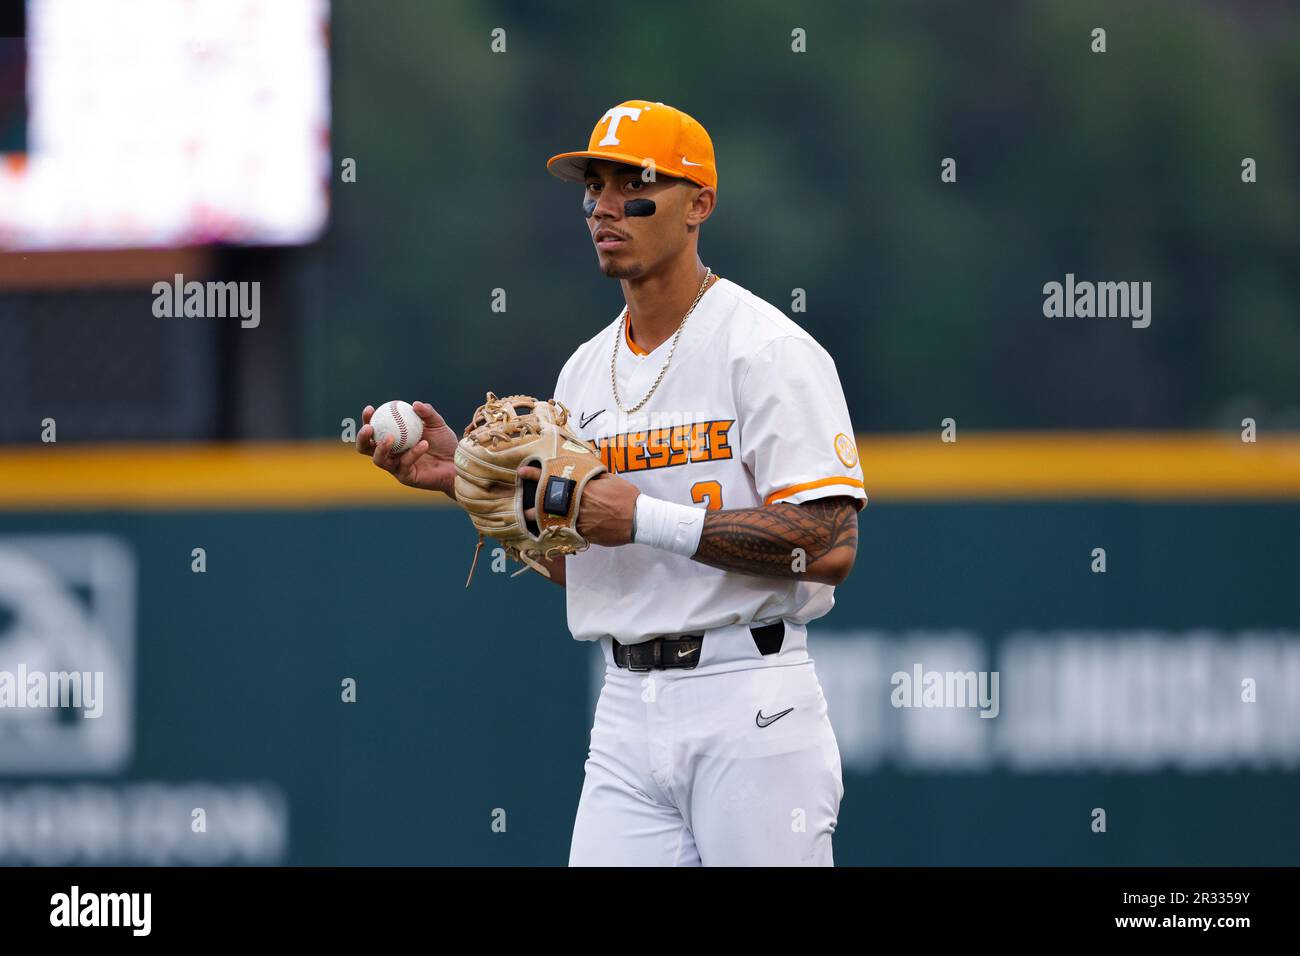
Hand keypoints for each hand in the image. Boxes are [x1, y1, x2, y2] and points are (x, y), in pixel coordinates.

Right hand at [357, 401, 459, 495]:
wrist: (458, 463)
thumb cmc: (445, 443)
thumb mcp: (437, 424)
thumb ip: (427, 413)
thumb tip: (415, 404)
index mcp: (393, 439)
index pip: (374, 430)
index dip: (367, 419)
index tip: (370, 408)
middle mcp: (390, 454)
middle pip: (365, 448)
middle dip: (362, 437)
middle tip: (369, 427)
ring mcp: (396, 467)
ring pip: (379, 460)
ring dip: (382, 447)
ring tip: (390, 437)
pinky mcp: (406, 477)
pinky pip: (404, 464)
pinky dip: (413, 453)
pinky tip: (424, 444)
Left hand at [518, 465, 639, 546]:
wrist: (638, 519)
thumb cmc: (627, 497)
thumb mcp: (610, 478)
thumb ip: (593, 475)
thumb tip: (583, 469)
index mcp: (582, 487)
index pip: (553, 479)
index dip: (535, 475)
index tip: (523, 472)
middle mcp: (577, 503)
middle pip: (548, 504)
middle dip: (533, 505)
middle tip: (522, 506)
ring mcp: (579, 520)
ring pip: (553, 520)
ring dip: (541, 521)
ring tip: (531, 521)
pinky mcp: (584, 533)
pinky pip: (566, 532)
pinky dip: (558, 531)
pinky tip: (551, 532)